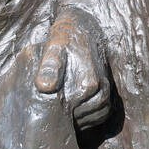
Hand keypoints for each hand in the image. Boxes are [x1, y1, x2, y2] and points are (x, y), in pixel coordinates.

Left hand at [35, 10, 110, 129]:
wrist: (81, 28)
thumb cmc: (64, 38)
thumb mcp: (53, 47)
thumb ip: (49, 66)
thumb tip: (45, 87)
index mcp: (87, 84)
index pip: (69, 116)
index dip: (55, 116)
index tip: (41, 112)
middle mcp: (100, 91)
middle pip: (80, 120)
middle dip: (65, 119)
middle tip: (48, 114)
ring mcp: (106, 93)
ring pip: (90, 119)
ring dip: (77, 119)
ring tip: (59, 113)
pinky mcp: (107, 93)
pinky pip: (99, 115)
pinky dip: (87, 117)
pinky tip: (72, 111)